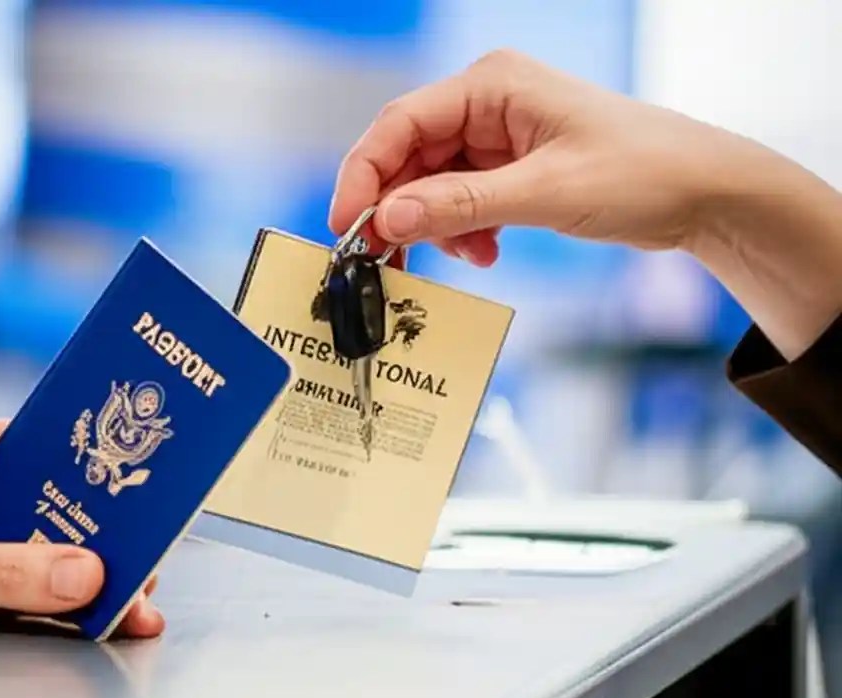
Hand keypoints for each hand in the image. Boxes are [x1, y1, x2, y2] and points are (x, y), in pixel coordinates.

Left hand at [0, 412, 164, 660]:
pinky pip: (21, 569)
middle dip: (101, 541)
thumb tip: (83, 575)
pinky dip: (47, 596)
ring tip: (123, 608)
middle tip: (143, 576)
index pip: (51, 450)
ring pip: (44, 539)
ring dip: (77, 575)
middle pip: (58, 500)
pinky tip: (78, 618)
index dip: (100, 480)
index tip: (143, 507)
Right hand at [330, 49, 841, 358]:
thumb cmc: (641, 173)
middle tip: (384, 260)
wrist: (704, 194)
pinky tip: (485, 250)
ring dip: (432, 226)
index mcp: (490, 84)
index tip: (346, 226)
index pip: (400, 124)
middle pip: (407, 157)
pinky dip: (459, 230)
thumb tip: (387, 220)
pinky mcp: (508, 168)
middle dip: (396, 210)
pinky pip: (456, 199)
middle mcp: (486, 103)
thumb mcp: (545, 193)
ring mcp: (496, 136)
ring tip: (463, 256)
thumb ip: (460, 205)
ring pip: (428, 184)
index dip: (364, 175)